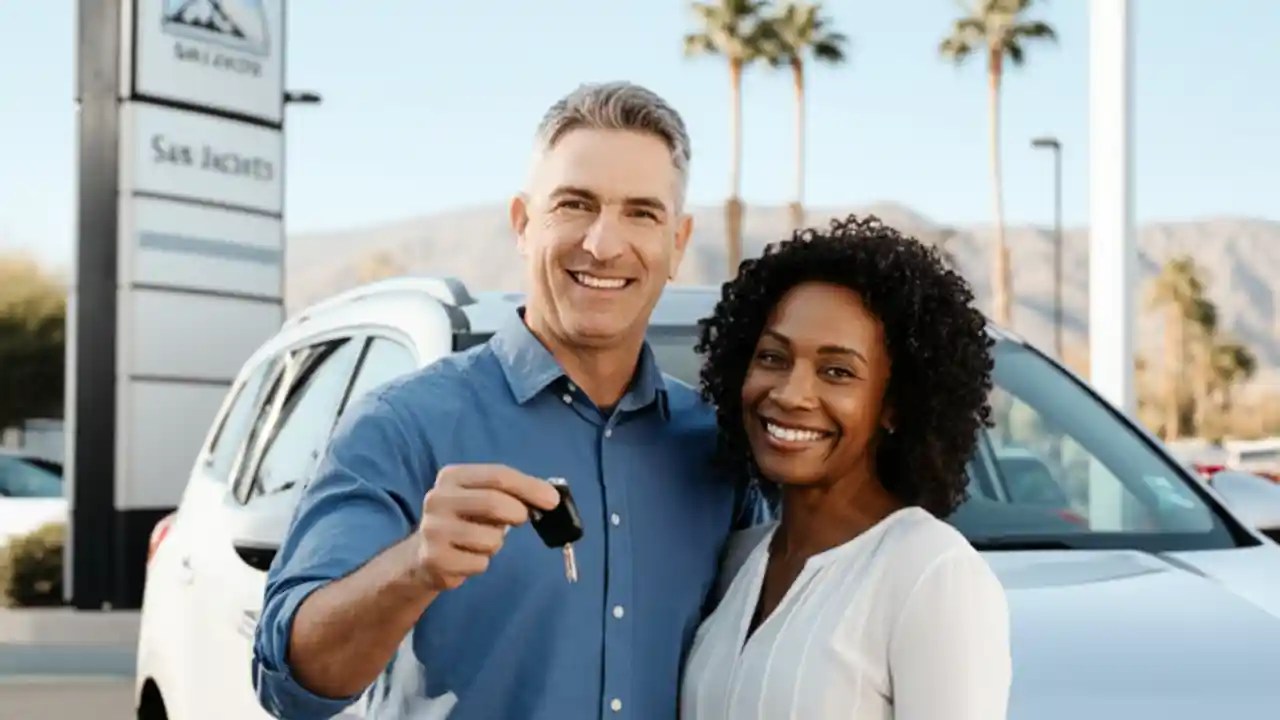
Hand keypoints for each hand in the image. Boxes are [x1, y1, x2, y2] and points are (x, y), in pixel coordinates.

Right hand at [414, 464, 560, 591]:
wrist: (423, 555)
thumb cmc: (465, 519)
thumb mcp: (482, 497)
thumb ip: (511, 493)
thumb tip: (550, 497)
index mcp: (452, 476)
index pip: (498, 475)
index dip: (529, 487)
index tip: (552, 500)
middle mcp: (437, 499)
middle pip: (494, 503)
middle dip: (518, 514)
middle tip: (522, 520)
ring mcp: (433, 530)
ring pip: (490, 538)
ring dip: (496, 543)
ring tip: (481, 540)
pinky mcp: (434, 559)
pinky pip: (480, 563)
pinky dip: (482, 562)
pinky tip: (467, 557)